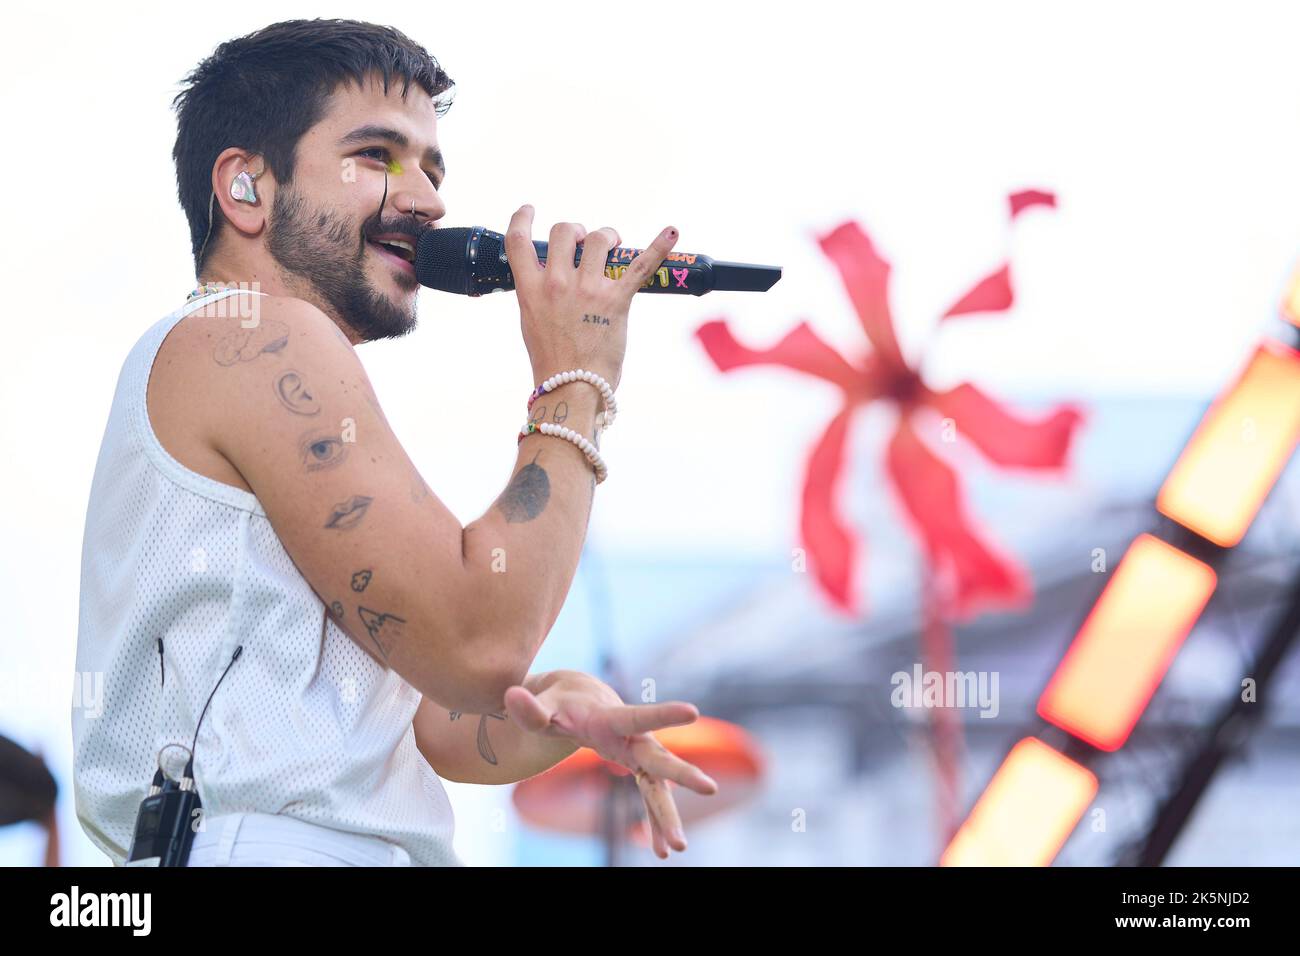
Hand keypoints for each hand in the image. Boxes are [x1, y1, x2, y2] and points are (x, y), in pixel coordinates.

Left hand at [503, 672, 717, 858]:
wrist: (578, 699)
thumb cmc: (559, 701)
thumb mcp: (542, 705)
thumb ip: (528, 707)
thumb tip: (511, 695)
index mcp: (611, 717)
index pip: (637, 715)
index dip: (662, 714)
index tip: (693, 710)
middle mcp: (633, 737)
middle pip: (658, 758)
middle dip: (683, 774)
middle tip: (710, 788)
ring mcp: (638, 754)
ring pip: (658, 787)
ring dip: (667, 816)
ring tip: (676, 848)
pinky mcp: (636, 767)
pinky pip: (649, 798)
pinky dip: (654, 822)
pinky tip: (660, 850)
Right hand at [504, 205, 678, 393]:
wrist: (571, 389)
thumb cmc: (553, 363)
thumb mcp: (532, 322)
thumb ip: (539, 296)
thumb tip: (551, 279)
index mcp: (531, 290)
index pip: (518, 242)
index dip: (522, 218)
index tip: (530, 210)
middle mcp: (557, 284)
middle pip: (564, 232)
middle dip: (576, 230)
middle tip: (584, 241)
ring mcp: (588, 290)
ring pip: (599, 240)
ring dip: (606, 236)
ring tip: (612, 244)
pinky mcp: (616, 301)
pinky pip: (641, 266)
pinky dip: (659, 247)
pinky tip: (672, 233)